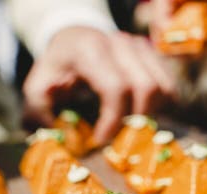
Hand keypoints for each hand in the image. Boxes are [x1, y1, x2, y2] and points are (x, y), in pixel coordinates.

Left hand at [23, 27, 177, 143]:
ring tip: (129, 129)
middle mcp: (120, 44)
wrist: (74, 38)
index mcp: (90, 50)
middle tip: (119, 141)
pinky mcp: (153, 55)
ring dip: (150, 116)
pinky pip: (169, 87)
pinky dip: (160, 108)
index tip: (100, 141)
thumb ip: (41, 112)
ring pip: (163, 88)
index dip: (113, 120)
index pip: (116, 88)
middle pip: (147, 88)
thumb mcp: (37, 88)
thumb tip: (59, 134)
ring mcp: (140, 47)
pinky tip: (139, 117)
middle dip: (136, 122)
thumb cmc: (56, 68)